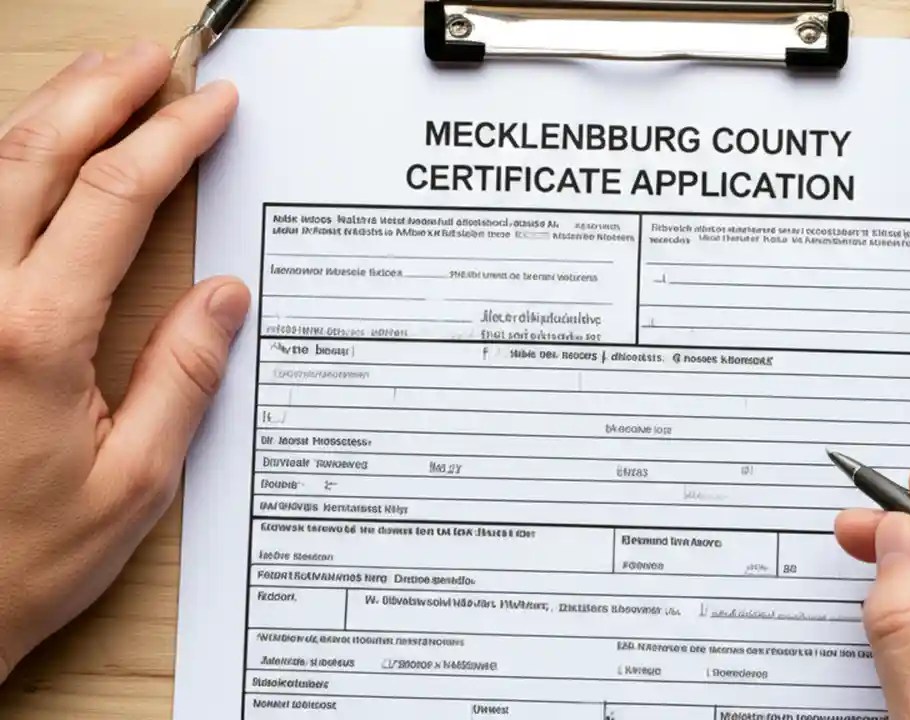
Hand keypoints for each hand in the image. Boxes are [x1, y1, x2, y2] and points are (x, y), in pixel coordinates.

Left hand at [0, 42, 246, 679]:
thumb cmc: (18, 556)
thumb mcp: (132, 483)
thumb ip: (183, 378)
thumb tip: (223, 297)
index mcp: (31, 335)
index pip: (114, 197)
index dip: (171, 140)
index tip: (212, 109)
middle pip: (35, 154)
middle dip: (102, 94)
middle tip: (152, 65)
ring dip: (47, 112)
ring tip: (100, 82)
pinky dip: (0, 165)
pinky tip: (26, 155)